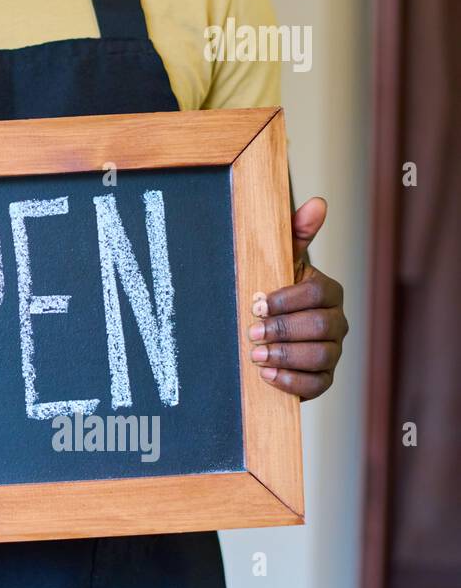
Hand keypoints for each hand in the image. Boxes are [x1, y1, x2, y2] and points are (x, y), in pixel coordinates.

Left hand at [247, 197, 347, 399]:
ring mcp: (333, 351)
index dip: (286, 299)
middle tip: (251, 332)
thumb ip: (296, 233)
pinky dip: (292, 381)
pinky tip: (267, 375)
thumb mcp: (281, 261)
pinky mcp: (323, 378)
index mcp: (328, 291)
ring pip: (322, 355)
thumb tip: (318, 203)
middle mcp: (336, 321)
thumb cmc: (273, 288)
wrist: (264, 329)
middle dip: (283, 329)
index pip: (317, 293)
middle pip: (320, 326)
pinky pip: (318, 384)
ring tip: (256, 354)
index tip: (256, 303)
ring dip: (286, 355)